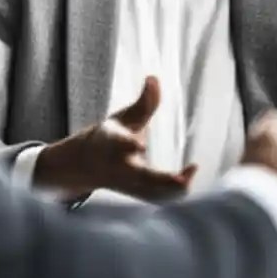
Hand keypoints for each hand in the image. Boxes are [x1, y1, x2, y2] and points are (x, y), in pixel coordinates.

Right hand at [35, 76, 196, 201]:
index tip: (140, 146)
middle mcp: (118, 168)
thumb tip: (154, 78)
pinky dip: (173, 194)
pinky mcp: (136, 195)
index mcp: (111, 145)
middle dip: (160, 180)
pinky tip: (187, 180)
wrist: (86, 166)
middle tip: (182, 176)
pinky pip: (157, 199)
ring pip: (151, 194)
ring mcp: (127, 185)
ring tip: (190, 172)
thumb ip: (144, 102)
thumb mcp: (123, 118)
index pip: (118, 145)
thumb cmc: (111, 138)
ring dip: (172, 189)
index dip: (128, 145)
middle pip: (139, 177)